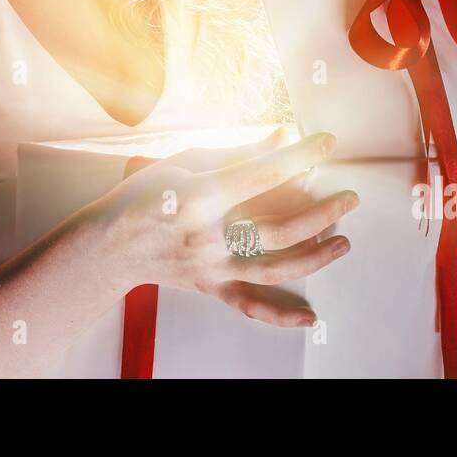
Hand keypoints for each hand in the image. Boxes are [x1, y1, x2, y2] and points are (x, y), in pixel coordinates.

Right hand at [93, 129, 358, 327]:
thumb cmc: (143, 196)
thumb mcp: (183, 163)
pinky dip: (281, 317)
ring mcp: (211, 268)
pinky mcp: (210, 288)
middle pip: (279, 229)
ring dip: (315, 257)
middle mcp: (209, 237)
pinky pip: (251, 307)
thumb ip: (235, 153)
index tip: (326, 144)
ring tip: (344, 242)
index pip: (263, 174)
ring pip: (275, 269)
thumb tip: (281, 138)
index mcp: (200, 197)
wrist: (107, 247)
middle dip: (321, 213)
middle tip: (349, 198)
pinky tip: (311, 317)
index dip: (299, 157)